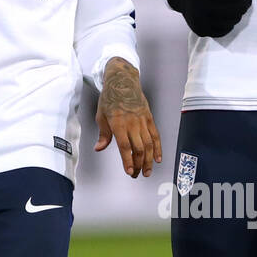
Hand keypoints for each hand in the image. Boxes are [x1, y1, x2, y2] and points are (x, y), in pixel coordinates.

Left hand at [94, 59, 161, 177]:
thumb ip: (103, 134)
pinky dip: (158, 148)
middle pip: (139, 148)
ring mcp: (143, 120)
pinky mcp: (149, 118)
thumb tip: (99, 148)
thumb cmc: (110, 98)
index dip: (128, 161)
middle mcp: (132, 123)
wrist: (123, 80)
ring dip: (149, 160)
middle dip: (138, 164)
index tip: (129, 172)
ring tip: (147, 172)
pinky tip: (158, 159)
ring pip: (149, 144)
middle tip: (136, 175)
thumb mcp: (101, 115)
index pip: (125, 146)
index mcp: (118, 123)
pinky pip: (155, 135)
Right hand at [166, 0, 251, 37]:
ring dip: (238, 15)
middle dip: (245, 5)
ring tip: (238, 8)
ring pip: (230, 22)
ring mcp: (198, 19)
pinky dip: (229, 25)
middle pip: (234, 10)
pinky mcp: (200, 31)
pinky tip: (229, 16)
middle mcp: (199, 4)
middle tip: (247, 0)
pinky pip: (223, 31)